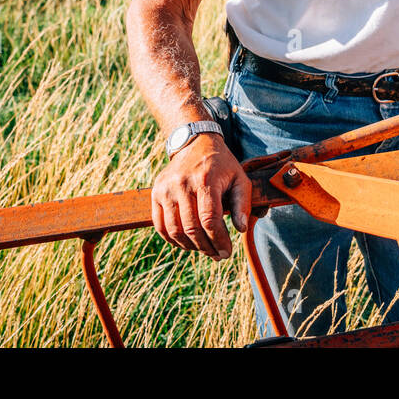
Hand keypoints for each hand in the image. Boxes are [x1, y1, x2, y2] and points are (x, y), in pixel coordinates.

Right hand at [151, 132, 250, 259]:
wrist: (195, 143)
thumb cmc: (222, 165)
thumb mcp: (240, 178)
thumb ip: (242, 203)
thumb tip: (241, 229)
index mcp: (205, 179)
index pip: (209, 219)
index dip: (218, 240)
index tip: (226, 252)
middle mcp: (182, 184)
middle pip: (191, 228)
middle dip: (206, 247)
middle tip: (218, 255)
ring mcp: (166, 189)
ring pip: (174, 230)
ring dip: (190, 246)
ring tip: (205, 250)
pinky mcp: (156, 193)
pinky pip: (160, 225)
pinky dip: (173, 239)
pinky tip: (187, 243)